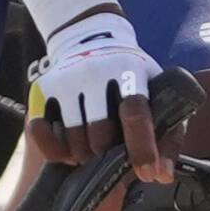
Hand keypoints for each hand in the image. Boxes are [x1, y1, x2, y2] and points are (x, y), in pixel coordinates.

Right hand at [28, 10, 182, 181]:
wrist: (91, 35)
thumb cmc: (131, 74)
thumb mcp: (157, 90)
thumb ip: (167, 132)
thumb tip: (162, 175)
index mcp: (130, 69)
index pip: (135, 110)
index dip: (141, 146)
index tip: (147, 172)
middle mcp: (95, 71)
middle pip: (100, 134)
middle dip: (108, 157)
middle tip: (112, 159)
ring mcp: (66, 78)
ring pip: (73, 139)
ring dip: (84, 157)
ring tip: (93, 151)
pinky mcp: (42, 87)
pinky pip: (41, 133)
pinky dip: (54, 151)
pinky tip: (68, 149)